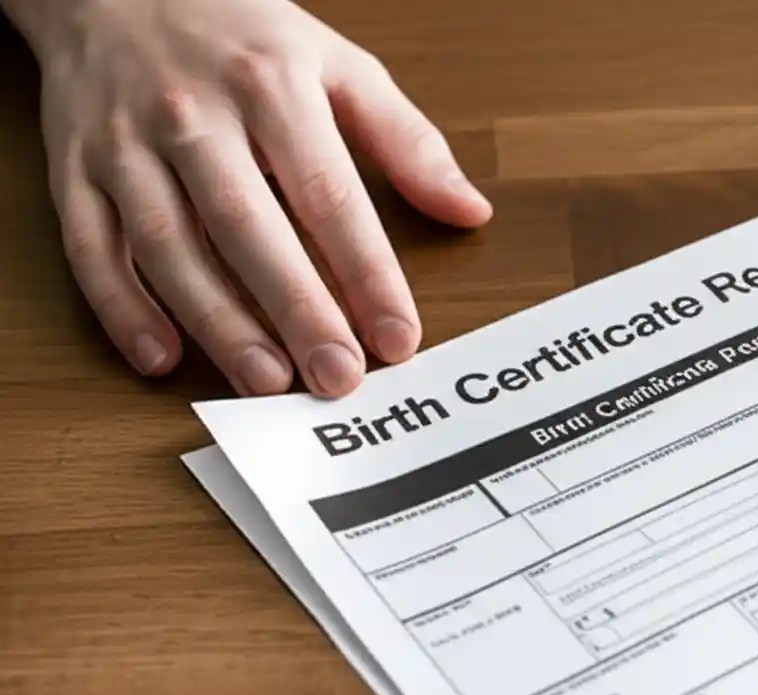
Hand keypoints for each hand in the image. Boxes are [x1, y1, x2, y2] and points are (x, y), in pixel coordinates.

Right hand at [1, 0, 491, 397]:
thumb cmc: (240, 36)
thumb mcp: (338, 64)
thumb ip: (406, 140)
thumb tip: (468, 209)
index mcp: (271, 86)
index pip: (328, 193)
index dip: (366, 271)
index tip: (397, 335)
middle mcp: (194, 115)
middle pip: (248, 227)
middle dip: (297, 309)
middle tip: (337, 376)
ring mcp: (126, 144)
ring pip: (169, 246)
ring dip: (217, 322)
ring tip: (267, 379)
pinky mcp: (73, 169)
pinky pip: (91, 247)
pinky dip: (121, 308)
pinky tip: (163, 357)